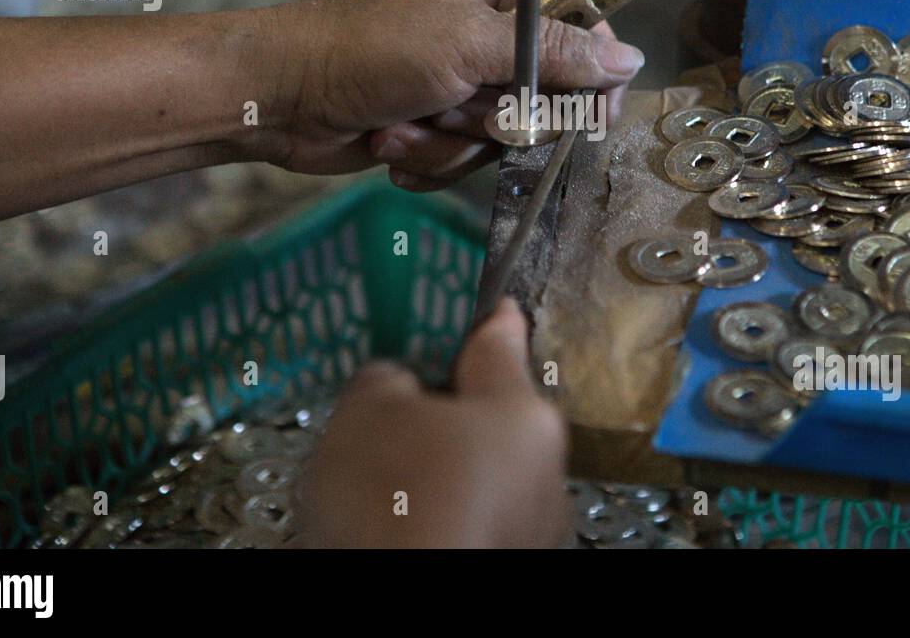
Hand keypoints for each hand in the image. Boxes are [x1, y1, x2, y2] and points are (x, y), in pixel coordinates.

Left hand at [252, 0, 644, 189]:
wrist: (280, 98)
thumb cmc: (368, 50)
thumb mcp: (469, 43)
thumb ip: (554, 54)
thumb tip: (631, 59)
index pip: (578, 31)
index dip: (590, 77)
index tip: (591, 111)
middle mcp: (482, 37)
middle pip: (544, 97)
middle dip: (497, 118)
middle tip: (461, 107)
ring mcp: (455, 85)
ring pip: (500, 138)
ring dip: (450, 142)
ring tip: (404, 122)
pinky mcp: (430, 127)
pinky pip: (462, 161)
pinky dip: (426, 160)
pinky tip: (389, 144)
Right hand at [290, 298, 568, 547]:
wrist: (396, 606)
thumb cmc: (393, 510)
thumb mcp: (365, 413)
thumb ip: (387, 378)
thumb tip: (393, 384)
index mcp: (522, 412)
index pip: (499, 338)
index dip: (476, 315)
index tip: (476, 303)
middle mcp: (543, 469)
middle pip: (486, 413)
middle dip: (436, 410)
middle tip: (385, 410)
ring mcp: (530, 525)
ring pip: (477, 472)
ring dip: (433, 469)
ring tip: (374, 484)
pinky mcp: (507, 560)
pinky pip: (468, 519)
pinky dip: (436, 517)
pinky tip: (390, 529)